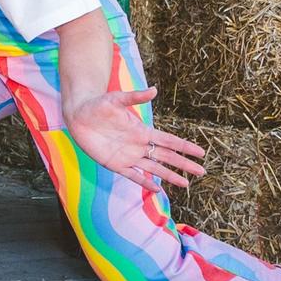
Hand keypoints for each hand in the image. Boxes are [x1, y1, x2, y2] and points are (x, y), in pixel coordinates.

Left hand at [64, 87, 206, 191]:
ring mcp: (129, 156)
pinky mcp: (115, 164)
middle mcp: (139, 145)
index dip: (185, 147)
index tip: (201, 152)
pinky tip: (157, 189)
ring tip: (186, 184)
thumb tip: (155, 90)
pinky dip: (145, 182)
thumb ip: (135, 97)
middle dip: (184, 164)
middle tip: (202, 171)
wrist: (79, 115)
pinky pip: (133, 175)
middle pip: (166, 157)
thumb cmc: (99, 105)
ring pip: (154, 169)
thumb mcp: (117, 99)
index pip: (169, 140)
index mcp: (142, 130)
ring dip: (169, 176)